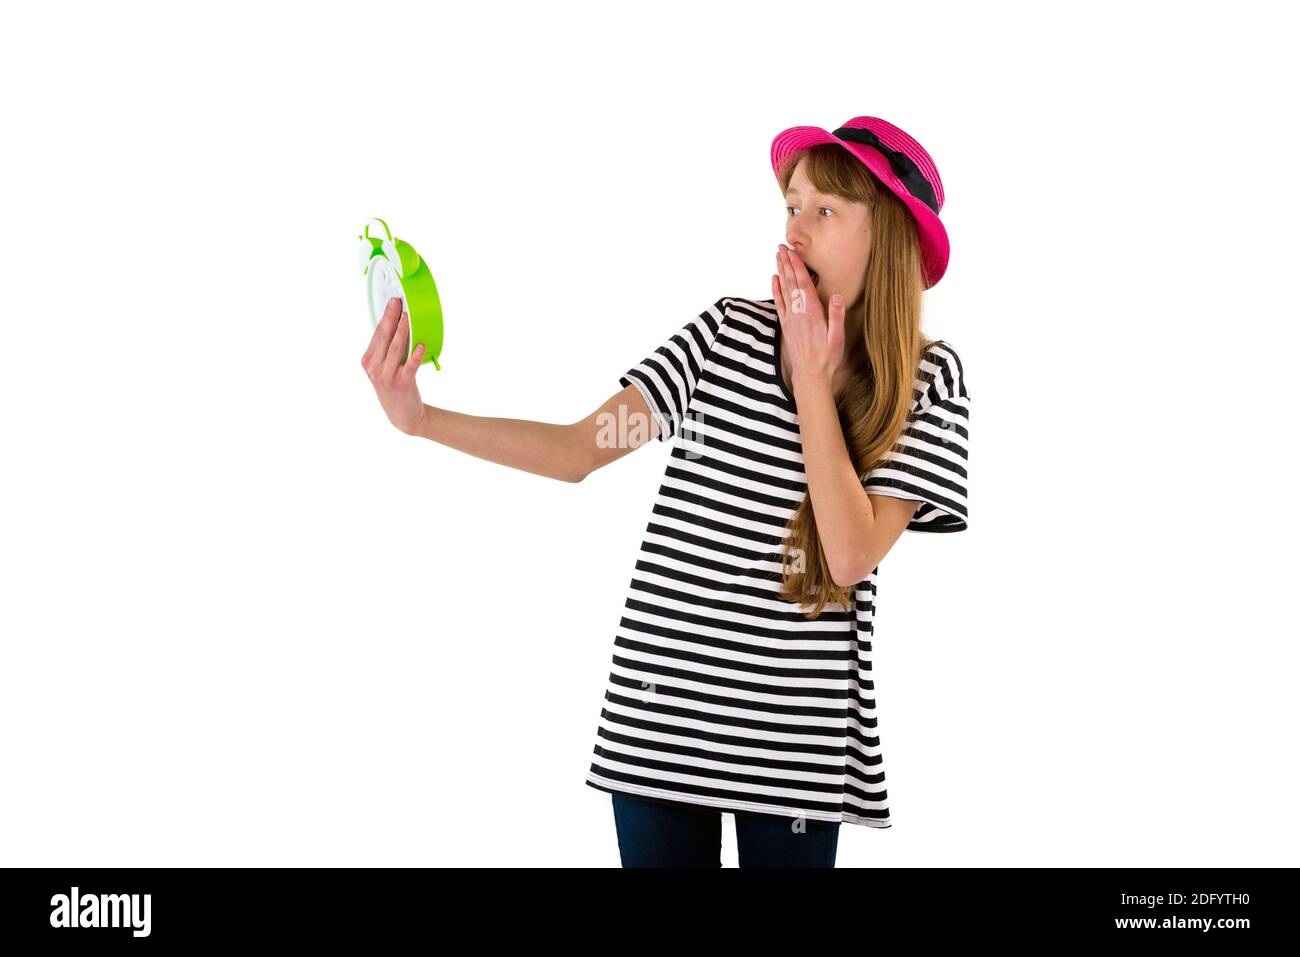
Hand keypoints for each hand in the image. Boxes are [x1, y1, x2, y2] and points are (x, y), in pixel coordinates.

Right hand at [361, 297, 426, 434]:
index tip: (392, 302)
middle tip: (398, 302)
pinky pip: (409, 366)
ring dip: (402, 331)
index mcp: (368, 361)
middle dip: (391, 317)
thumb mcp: (383, 368)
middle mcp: (375, 368)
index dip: (385, 316)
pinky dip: (415, 355)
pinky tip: (421, 345)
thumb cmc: (394, 387)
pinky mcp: (402, 383)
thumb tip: (398, 324)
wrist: (402, 415)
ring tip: (408, 317)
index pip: (377, 334)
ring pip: (395, 348)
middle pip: (384, 337)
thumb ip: (385, 349)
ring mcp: (387, 376)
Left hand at [771, 244, 844, 389]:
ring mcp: (790, 318)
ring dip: (780, 271)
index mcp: (812, 313)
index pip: (803, 284)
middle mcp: (798, 313)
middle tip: (781, 246)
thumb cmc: (827, 357)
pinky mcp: (786, 325)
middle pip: (791, 283)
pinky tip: (774, 279)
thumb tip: (837, 296)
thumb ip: (837, 317)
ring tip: (778, 256)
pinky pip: (779, 303)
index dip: (797, 266)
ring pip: (783, 290)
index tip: (792, 251)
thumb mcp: (837, 338)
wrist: (810, 375)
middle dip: (786, 263)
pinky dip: (775, 289)